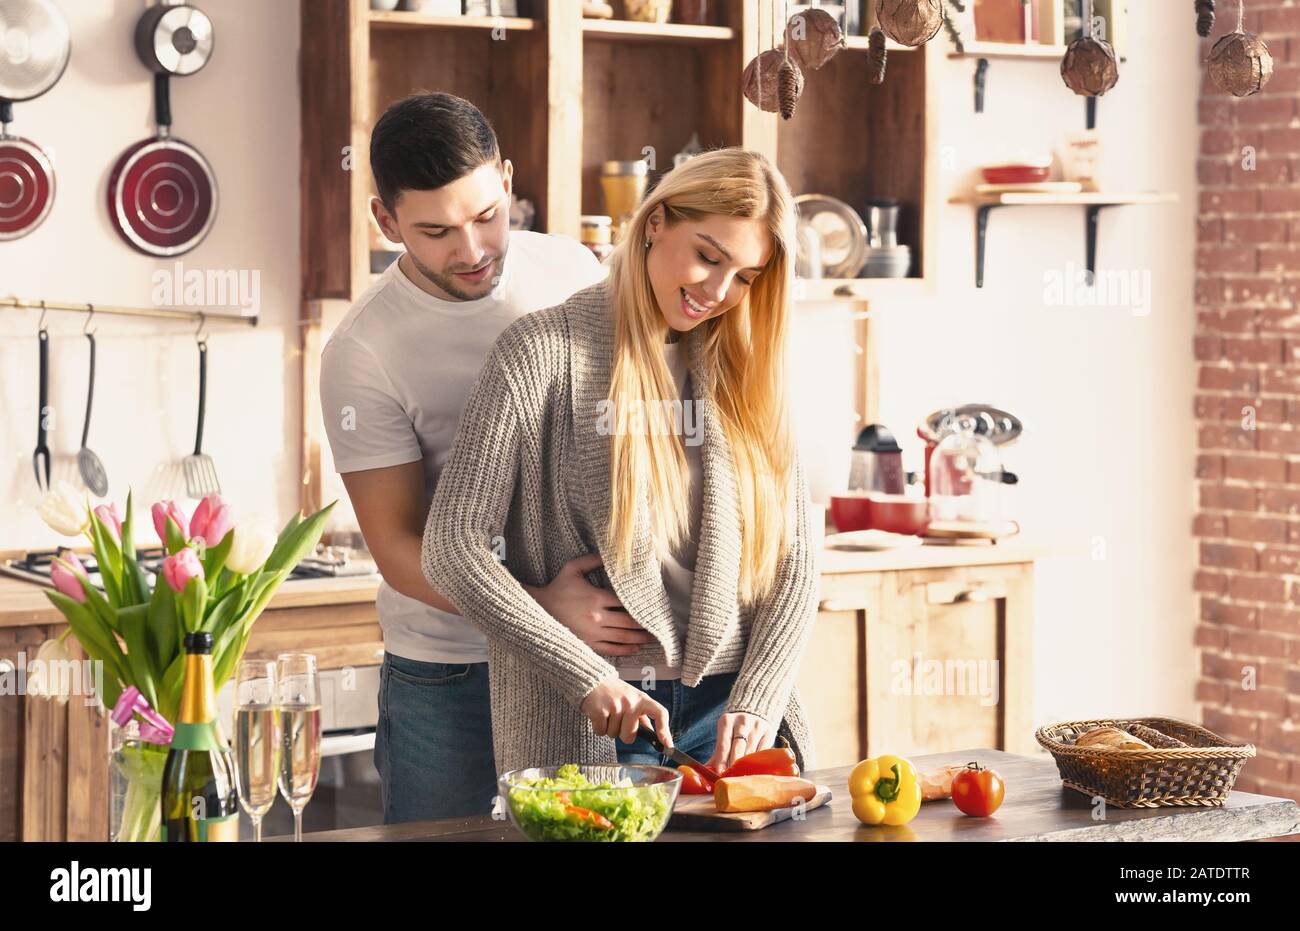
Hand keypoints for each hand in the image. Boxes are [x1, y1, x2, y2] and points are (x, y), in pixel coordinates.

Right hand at [525, 552, 654, 656]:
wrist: (538, 610)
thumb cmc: (557, 588)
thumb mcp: (572, 568)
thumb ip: (592, 559)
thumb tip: (610, 552)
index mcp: (596, 597)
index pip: (625, 601)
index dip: (641, 604)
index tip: (653, 604)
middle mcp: (597, 617)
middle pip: (628, 622)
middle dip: (645, 624)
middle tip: (660, 624)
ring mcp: (592, 633)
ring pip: (622, 637)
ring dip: (640, 638)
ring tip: (653, 638)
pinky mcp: (587, 643)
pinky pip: (610, 649)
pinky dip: (625, 649)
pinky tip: (635, 648)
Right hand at [580, 677, 672, 746]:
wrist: (593, 680)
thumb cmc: (614, 692)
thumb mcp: (632, 698)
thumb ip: (642, 715)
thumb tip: (655, 733)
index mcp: (642, 699)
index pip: (660, 713)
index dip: (665, 731)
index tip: (667, 745)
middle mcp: (631, 702)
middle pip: (630, 736)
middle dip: (622, 733)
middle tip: (617, 719)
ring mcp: (615, 706)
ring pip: (614, 735)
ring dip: (609, 728)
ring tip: (607, 712)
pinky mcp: (600, 711)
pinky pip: (601, 732)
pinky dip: (598, 727)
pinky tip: (599, 714)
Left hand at [706, 712, 773, 772]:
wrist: (754, 712)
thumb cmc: (735, 729)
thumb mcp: (724, 735)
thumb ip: (717, 754)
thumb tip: (706, 772)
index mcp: (727, 721)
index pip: (723, 744)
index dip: (721, 760)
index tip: (720, 773)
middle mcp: (742, 721)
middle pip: (738, 748)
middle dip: (734, 764)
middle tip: (731, 777)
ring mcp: (757, 726)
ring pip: (750, 751)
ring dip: (746, 765)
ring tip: (741, 776)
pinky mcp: (769, 731)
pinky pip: (762, 751)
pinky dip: (757, 761)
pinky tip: (753, 769)